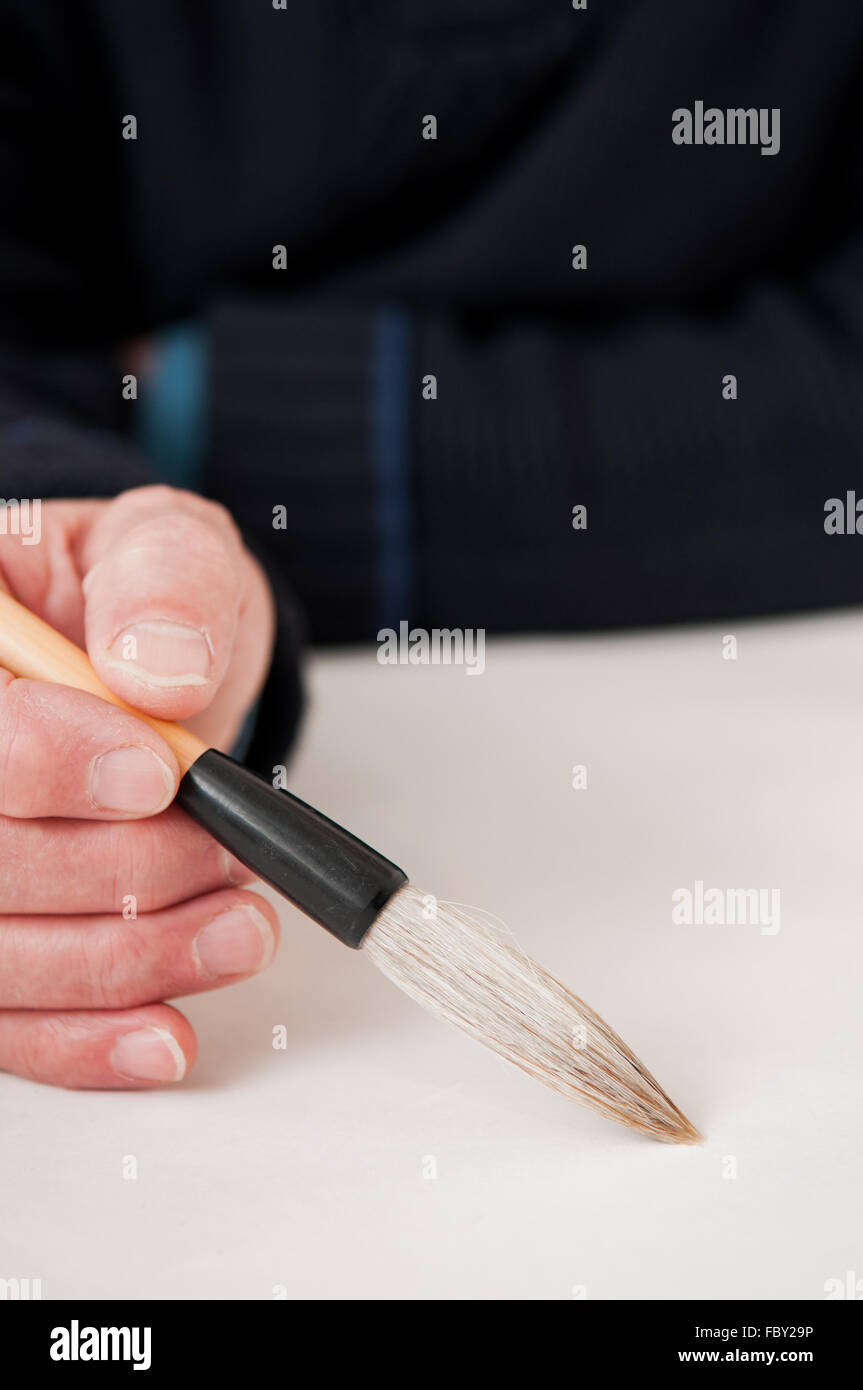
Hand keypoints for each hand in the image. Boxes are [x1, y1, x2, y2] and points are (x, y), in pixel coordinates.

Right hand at [0, 485, 279, 1087]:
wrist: (157, 666)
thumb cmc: (148, 600)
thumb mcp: (168, 549)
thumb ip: (164, 586)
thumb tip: (156, 670)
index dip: (43, 763)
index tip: (158, 776)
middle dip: (115, 875)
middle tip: (228, 858)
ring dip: (123, 962)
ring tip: (238, 933)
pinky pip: (6, 1020)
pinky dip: (85, 1040)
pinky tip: (162, 1037)